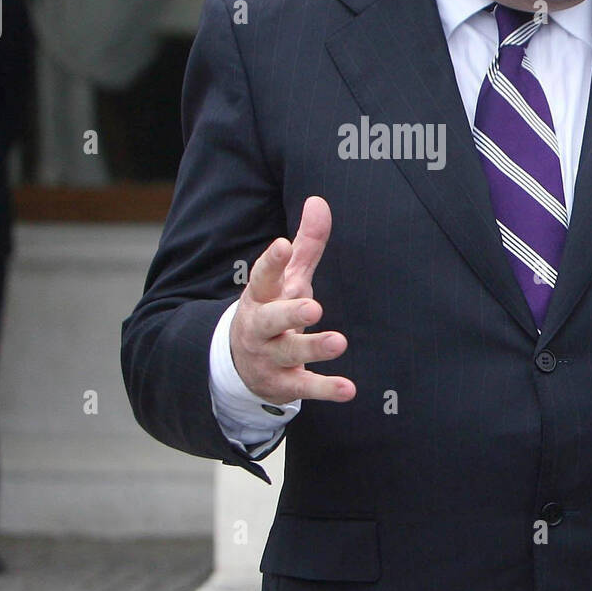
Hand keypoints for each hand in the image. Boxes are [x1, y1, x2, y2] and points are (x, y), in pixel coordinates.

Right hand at [229, 195, 354, 404]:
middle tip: (313, 307)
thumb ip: (306, 244)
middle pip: (271, 319)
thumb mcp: (288, 278)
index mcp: (261, 297)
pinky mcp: (283, 384)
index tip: (282, 245)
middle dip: (290, 313)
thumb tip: (319, 201)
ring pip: (289, 352)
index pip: (262, 277)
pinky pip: (304, 387)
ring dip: (313, 348)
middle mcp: (260, 327)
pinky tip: (348, 389)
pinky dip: (326, 389)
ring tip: (338, 342)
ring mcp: (270, 357)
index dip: (272, 262)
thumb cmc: (274, 309)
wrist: (243, 365)